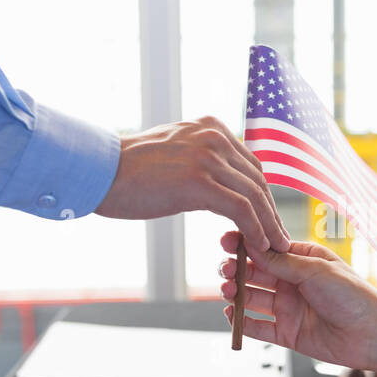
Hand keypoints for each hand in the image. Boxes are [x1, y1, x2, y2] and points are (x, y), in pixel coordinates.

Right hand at [96, 117, 289, 251]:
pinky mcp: (200, 181)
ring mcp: (208, 157)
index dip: (263, 195)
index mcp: (210, 127)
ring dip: (268, 225)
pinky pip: (241, 209)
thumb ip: (199, 161)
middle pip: (257, 179)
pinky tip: (258, 246)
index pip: (250, 164)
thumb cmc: (128, 170)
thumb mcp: (173, 154)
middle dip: (271, 212)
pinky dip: (255, 229)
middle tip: (279, 238)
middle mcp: (214, 136)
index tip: (269, 219)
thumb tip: (216, 184)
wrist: (98, 172)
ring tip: (273, 249)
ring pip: (254, 195)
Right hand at [218, 230, 376, 369]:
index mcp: (303, 262)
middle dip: (237, 269)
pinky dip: (242, 322)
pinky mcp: (287, 333)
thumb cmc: (353, 296)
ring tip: (227, 290)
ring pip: (253, 299)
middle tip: (225, 269)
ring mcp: (289, 309)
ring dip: (236, 293)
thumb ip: (281, 263)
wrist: (371, 333)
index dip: (246, 246)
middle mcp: (293, 284)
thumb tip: (254, 246)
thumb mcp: (315, 270)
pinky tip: (231, 314)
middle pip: (255, 274)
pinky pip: (258, 327)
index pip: (268, 251)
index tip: (227, 242)